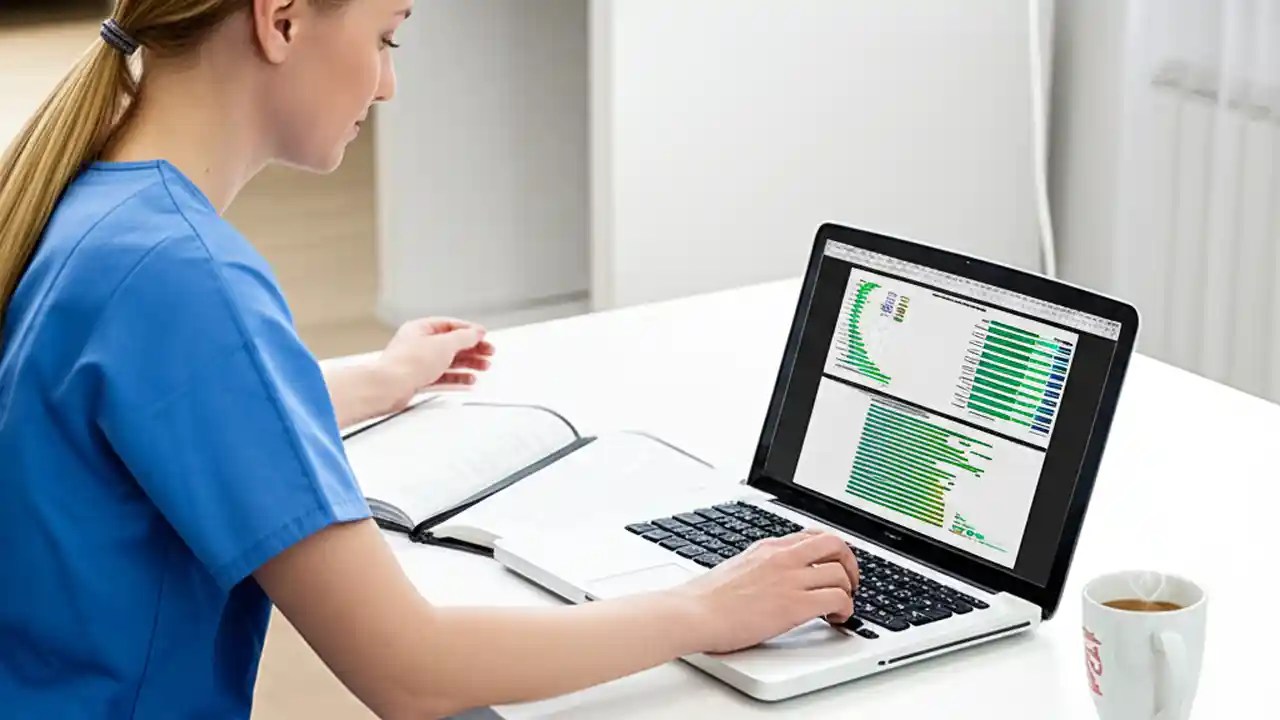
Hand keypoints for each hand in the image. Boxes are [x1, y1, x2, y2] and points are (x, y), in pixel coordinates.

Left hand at [375, 317, 495, 411]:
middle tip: (488, 353)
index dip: (469, 330)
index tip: (483, 336)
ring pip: (448, 361)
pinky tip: (467, 380)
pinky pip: (442, 377)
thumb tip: (476, 332)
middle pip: (451, 344)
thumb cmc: (407, 363)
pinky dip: (457, 378)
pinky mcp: (418, 380)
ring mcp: (417, 363)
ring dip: (467, 364)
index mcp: (420, 329)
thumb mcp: (443, 344)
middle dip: (471, 349)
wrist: (389, 387)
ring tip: (483, 367)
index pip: (450, 325)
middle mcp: (418, 344)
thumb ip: (464, 337)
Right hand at [674, 530, 858, 653]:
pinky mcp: (795, 604)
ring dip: (848, 590)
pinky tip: (836, 618)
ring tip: (840, 606)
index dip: (830, 550)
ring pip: (841, 573)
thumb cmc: (706, 599)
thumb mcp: (737, 568)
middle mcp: (782, 557)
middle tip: (849, 581)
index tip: (834, 564)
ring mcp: (790, 579)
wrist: (694, 613)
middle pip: (835, 544)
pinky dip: (845, 609)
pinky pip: (838, 599)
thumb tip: (771, 579)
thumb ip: (760, 567)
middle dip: (849, 563)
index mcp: (768, 548)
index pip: (811, 536)